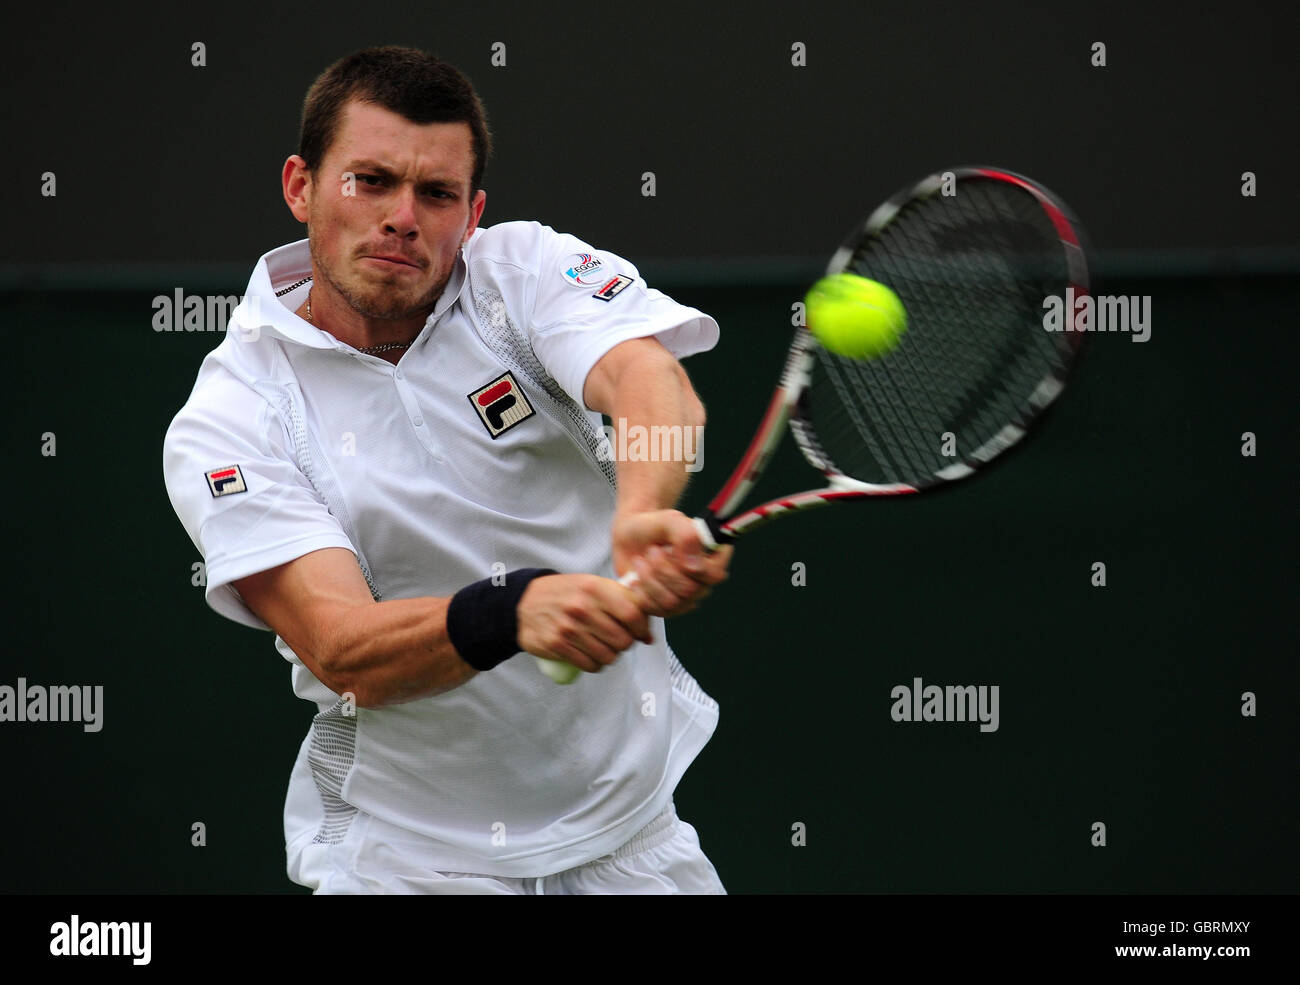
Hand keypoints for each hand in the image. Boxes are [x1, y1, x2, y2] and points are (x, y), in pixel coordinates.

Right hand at [517, 573, 651, 674]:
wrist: (523, 603)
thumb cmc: (565, 593)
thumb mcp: (591, 584)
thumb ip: (621, 600)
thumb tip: (647, 633)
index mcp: (594, 588)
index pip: (632, 613)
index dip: (642, 627)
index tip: (641, 632)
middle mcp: (582, 608)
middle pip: (622, 639)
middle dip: (626, 644)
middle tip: (619, 640)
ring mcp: (568, 628)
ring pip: (608, 656)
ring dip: (611, 655)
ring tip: (604, 647)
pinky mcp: (557, 646)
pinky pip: (590, 665)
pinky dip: (596, 664)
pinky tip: (592, 655)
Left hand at [611, 510, 732, 617]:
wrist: (629, 536)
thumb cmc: (654, 526)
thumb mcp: (670, 520)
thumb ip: (686, 536)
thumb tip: (694, 567)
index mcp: (711, 560)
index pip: (714, 575)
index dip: (694, 566)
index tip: (673, 549)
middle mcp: (701, 583)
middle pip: (689, 590)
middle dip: (664, 568)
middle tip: (652, 550)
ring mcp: (683, 599)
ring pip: (671, 602)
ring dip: (650, 578)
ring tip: (641, 561)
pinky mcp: (664, 608)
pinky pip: (655, 610)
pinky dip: (641, 591)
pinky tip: (636, 577)